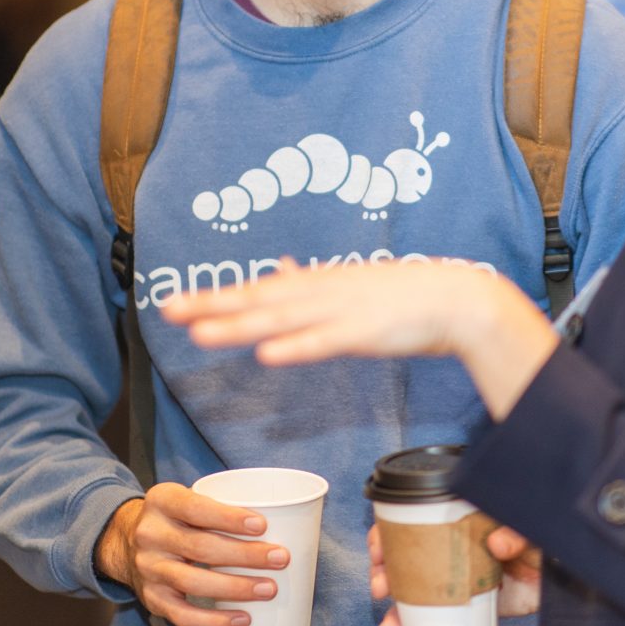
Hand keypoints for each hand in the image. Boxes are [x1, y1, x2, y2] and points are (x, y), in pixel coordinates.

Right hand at [94, 483, 288, 625]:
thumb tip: (285, 519)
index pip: (196, 508)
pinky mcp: (151, 598)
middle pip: (201, 546)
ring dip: (237, 588)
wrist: (126, 541)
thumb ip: (220, 504)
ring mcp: (148, 568)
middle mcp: (150, 534)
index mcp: (162, 500)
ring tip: (270, 589)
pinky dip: (215, 621)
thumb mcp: (186, 498)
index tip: (263, 525)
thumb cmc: (177, 518)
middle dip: (245, 555)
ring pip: (194, 582)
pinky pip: (183, 615)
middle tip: (281, 558)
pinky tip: (243, 619)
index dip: (229, 517)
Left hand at [163, 259, 559, 419]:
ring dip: (240, 327)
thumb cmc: (404, 296)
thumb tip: (280, 269)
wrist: (456, 299)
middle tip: (167, 311)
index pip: (257, 292)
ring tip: (200, 334)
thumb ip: (311, 281)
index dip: (215, 297)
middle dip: (211, 306)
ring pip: (281, 320)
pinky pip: (324, 343)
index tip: (175, 305)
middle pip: (258, 301)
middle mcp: (321, 292)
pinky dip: (295, 348)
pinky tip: (267, 356)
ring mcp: (341, 311)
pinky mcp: (365, 333)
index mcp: (317, 284)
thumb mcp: (350, 284)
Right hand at [368, 523, 544, 625]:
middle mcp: (449, 550)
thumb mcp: (530, 528)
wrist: (567, 572)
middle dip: (384, 575)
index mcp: (455, 522)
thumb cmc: (546, 539)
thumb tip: (495, 543)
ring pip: (416, 596)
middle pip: (404, 561)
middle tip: (379, 587)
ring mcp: (457, 581)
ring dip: (397, 613)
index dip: (387, 535)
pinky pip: (443, 625)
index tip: (377, 551)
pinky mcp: (471, 608)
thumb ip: (516, 531)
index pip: (411, 522)